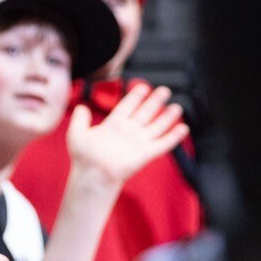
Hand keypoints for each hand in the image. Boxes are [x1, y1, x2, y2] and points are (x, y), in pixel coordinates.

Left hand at [66, 83, 187, 189]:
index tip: (143, 86)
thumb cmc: (84, 157)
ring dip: (167, 117)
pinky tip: (183, 129)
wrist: (93, 174)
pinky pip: (163, 144)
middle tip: (165, 90)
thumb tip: (80, 107)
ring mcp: (138, 142)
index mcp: (113, 125)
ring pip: (156, 127)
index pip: (127, 106)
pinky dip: (173, 137)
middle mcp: (128, 132)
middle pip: (145, 113)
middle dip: (155, 102)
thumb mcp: (77, 132)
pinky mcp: (146, 153)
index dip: (135, 97)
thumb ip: (80, 119)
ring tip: (177, 108)